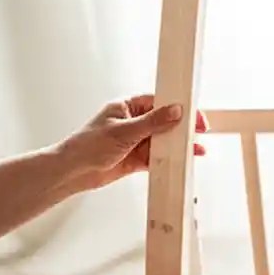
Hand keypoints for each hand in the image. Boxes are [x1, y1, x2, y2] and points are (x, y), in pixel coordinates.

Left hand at [58, 94, 208, 191]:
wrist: (73, 172)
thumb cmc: (87, 145)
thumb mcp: (124, 131)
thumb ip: (152, 122)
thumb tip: (174, 111)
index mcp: (128, 107)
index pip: (159, 102)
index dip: (178, 107)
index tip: (193, 114)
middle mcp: (134, 122)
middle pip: (165, 122)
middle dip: (183, 127)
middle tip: (200, 131)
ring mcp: (136, 141)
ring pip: (164, 140)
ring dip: (179, 145)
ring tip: (196, 149)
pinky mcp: (137, 158)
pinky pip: (159, 157)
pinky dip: (170, 159)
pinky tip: (181, 160)